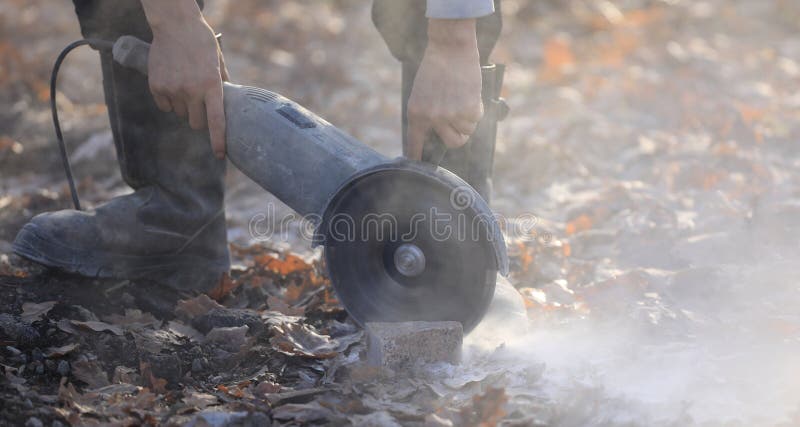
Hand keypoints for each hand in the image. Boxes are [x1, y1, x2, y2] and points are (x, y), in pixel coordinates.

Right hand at [141, 0, 227, 157]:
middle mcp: (193, 91)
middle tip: (199, 105)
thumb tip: (230, 106)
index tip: (220, 154)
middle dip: (199, 119)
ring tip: (185, 84)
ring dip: (183, 107)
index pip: (216, 121)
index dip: (218, 141)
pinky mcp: (157, 86)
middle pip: (196, 123)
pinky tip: (171, 81)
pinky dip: (168, 100)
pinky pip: (164, 105)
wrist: (175, 25)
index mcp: (212, 86)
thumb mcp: (218, 62)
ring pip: (179, 114)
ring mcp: (173, 89)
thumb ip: (223, 84)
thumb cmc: (201, 43)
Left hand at [406, 19, 482, 160]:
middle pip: (451, 143)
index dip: (418, 158)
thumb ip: (425, 115)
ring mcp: (451, 115)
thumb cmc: (435, 68)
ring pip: (466, 131)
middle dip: (457, 135)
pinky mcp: (468, 109)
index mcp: (416, 114)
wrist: (450, 48)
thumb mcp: (421, 94)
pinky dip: (476, 109)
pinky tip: (468, 94)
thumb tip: (435, 136)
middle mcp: (432, 118)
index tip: (419, 170)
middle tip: (458, 121)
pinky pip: (476, 120)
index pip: (416, 144)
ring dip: (467, 119)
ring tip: (461, 99)